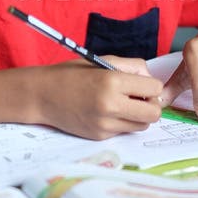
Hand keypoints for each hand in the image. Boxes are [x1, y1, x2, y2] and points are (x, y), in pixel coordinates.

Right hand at [33, 56, 162, 140]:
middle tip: (139, 98)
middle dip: (151, 105)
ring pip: (142, 125)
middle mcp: (110, 105)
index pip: (155, 88)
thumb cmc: (73, 74)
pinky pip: (124, 131)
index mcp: (112, 81)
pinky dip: (121, 122)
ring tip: (123, 105)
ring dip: (138, 115)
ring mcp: (105, 124)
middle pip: (154, 113)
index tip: (142, 85)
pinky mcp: (100, 136)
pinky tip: (106, 112)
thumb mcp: (103, 61)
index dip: (151, 86)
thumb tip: (152, 82)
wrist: (43, 95)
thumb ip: (132, 68)